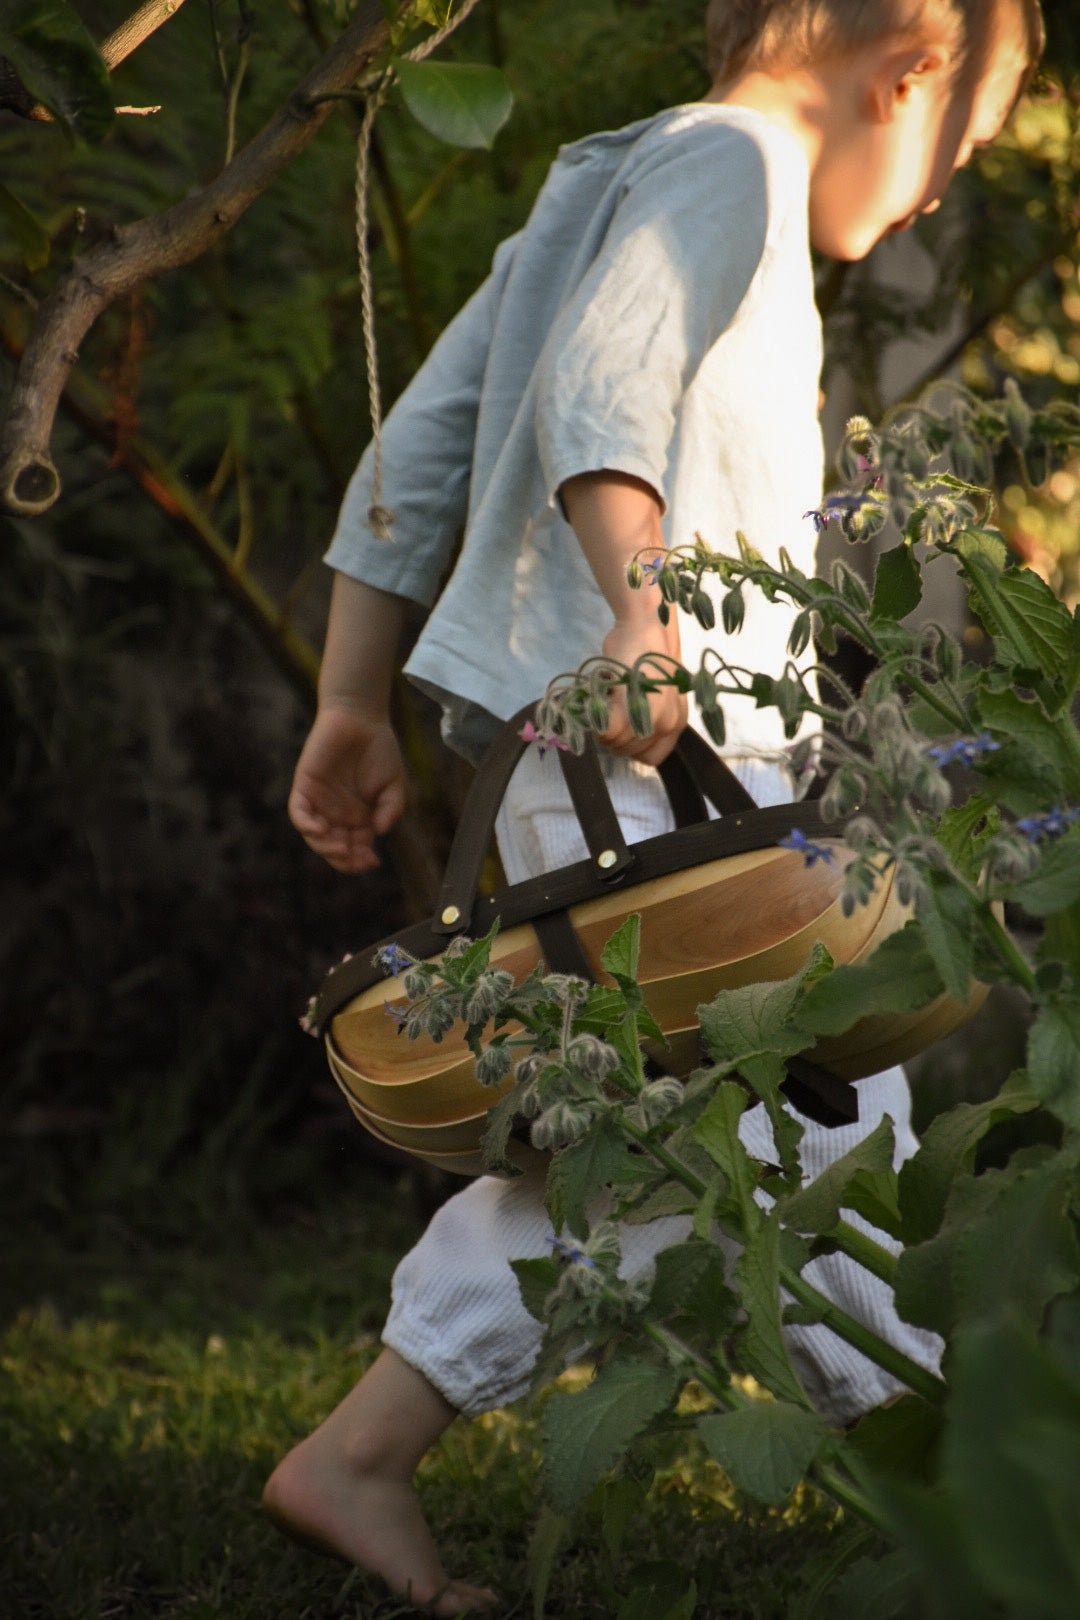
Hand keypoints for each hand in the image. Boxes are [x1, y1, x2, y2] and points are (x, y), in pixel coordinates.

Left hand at [288, 706, 405, 873]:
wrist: (361, 718)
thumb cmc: (380, 749)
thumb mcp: (394, 784)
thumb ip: (391, 809)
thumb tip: (380, 832)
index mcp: (359, 818)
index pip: (355, 849)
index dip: (360, 861)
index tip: (372, 862)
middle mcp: (337, 814)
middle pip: (334, 847)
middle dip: (345, 860)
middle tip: (358, 860)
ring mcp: (320, 802)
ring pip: (315, 836)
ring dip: (325, 848)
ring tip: (340, 850)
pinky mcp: (305, 786)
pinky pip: (299, 813)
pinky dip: (306, 825)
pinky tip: (318, 831)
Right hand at [597, 615, 687, 766]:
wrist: (647, 627)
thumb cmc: (648, 657)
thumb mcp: (658, 695)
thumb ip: (649, 719)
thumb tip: (622, 739)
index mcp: (676, 723)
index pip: (651, 758)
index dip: (631, 749)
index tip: (621, 731)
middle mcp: (667, 723)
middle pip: (628, 752)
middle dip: (612, 738)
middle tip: (606, 712)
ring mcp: (650, 716)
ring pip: (614, 742)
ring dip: (602, 725)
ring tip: (606, 700)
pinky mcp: (629, 705)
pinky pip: (606, 730)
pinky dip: (596, 719)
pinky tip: (600, 699)